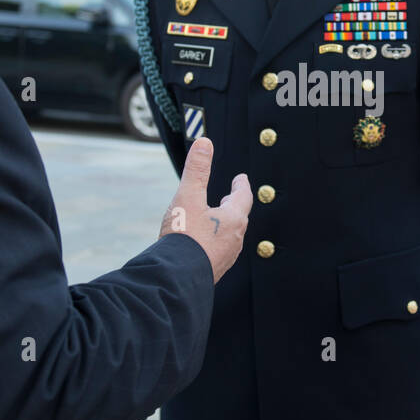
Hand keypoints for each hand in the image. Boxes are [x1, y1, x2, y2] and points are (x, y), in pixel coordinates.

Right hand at [160, 138, 251, 282]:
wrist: (177, 277)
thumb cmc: (185, 236)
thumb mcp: (188, 196)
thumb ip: (196, 170)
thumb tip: (205, 142)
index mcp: (232, 219)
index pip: (243, 197)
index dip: (241, 186)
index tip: (241, 179)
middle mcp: (234, 239)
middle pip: (239, 217)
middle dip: (235, 205)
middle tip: (231, 198)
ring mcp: (226, 257)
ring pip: (230, 236)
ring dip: (225, 226)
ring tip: (217, 221)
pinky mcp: (214, 271)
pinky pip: (219, 253)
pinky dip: (215, 243)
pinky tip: (204, 247)